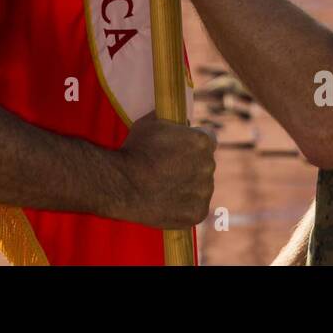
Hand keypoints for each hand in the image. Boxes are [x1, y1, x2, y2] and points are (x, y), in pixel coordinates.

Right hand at [110, 114, 215, 228]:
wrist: (123, 184)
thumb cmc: (135, 150)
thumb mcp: (151, 122)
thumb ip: (171, 121)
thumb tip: (179, 120)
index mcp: (202, 141)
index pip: (208, 139)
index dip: (193, 143)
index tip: (182, 148)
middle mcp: (209, 165)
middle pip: (204, 163)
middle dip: (190, 165)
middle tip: (167, 169)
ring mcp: (204, 191)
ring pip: (200, 187)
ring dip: (187, 186)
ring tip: (162, 187)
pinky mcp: (198, 213)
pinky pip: (195, 208)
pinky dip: (183, 206)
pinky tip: (165, 201)